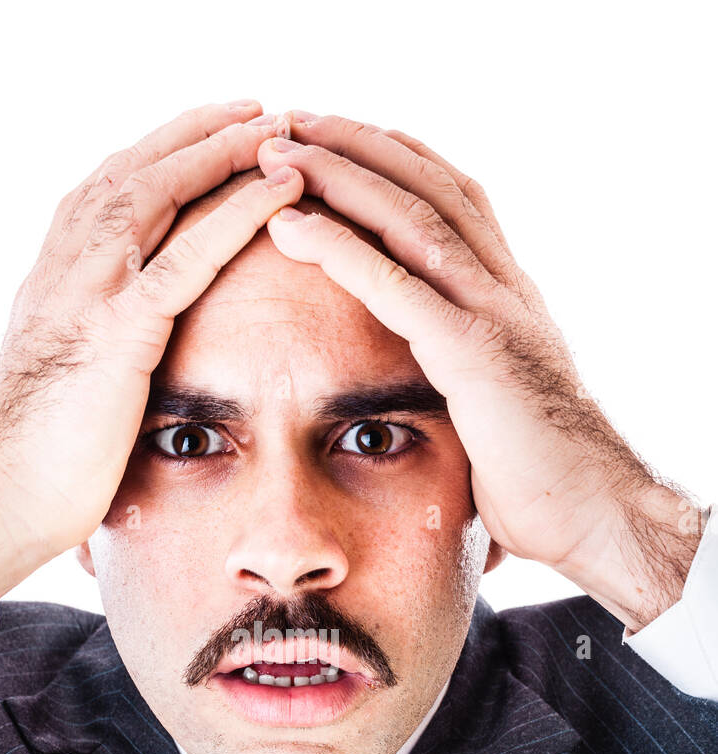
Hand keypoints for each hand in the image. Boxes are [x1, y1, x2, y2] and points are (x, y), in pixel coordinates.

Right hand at [0, 100, 301, 635]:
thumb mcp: (64, 374)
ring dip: (224, 154)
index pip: (115, 186)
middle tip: (256, 110)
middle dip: (199, 134)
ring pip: (162, 193)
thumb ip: (92, 336)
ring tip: (277, 131)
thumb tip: (125, 340)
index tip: (212, 134)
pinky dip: (234, 214)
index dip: (166, 154)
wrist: (2, 495)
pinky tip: (276, 189)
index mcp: (56, 271)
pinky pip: (187, 256)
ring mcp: (89, 291)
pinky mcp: (117, 331)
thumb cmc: (38, 453)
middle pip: (139, 171)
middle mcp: (67, 263)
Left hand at [258, 115, 705, 630]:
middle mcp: (504, 287)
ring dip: (339, 175)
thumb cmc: (544, 481)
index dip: (395, 160)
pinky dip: (339, 247)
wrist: (597, 512)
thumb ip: (464, 385)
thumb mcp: (497, 412)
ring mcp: (492, 313)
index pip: (452, 198)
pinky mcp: (474, 353)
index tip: (340, 139)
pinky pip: (395, 284)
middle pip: (426, 185)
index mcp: (509, 295)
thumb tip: (425, 406)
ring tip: (279, 149)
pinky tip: (291, 225)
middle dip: (357, 145)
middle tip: (293, 119)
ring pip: (409, 215)